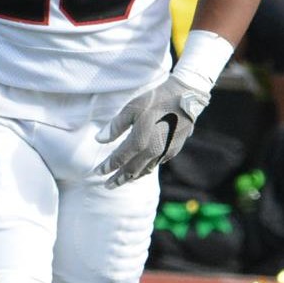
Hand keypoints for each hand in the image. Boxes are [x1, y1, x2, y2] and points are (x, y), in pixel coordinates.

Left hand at [94, 71, 209, 187]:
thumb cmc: (156, 99)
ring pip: (145, 170)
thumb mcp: (131, 108)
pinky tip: (141, 168)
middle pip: (131, 171)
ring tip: (122, 180)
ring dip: (132, 177)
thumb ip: (115, 126)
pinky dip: (145, 170)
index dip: (107, 167)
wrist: (186, 97)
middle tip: (107, 185)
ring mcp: (165, 152)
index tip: (97, 172)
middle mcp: (152, 151)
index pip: (119, 160)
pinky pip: (155, 165)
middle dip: (118, 179)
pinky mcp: (174, 149)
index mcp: (139, 141)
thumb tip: (99, 140)